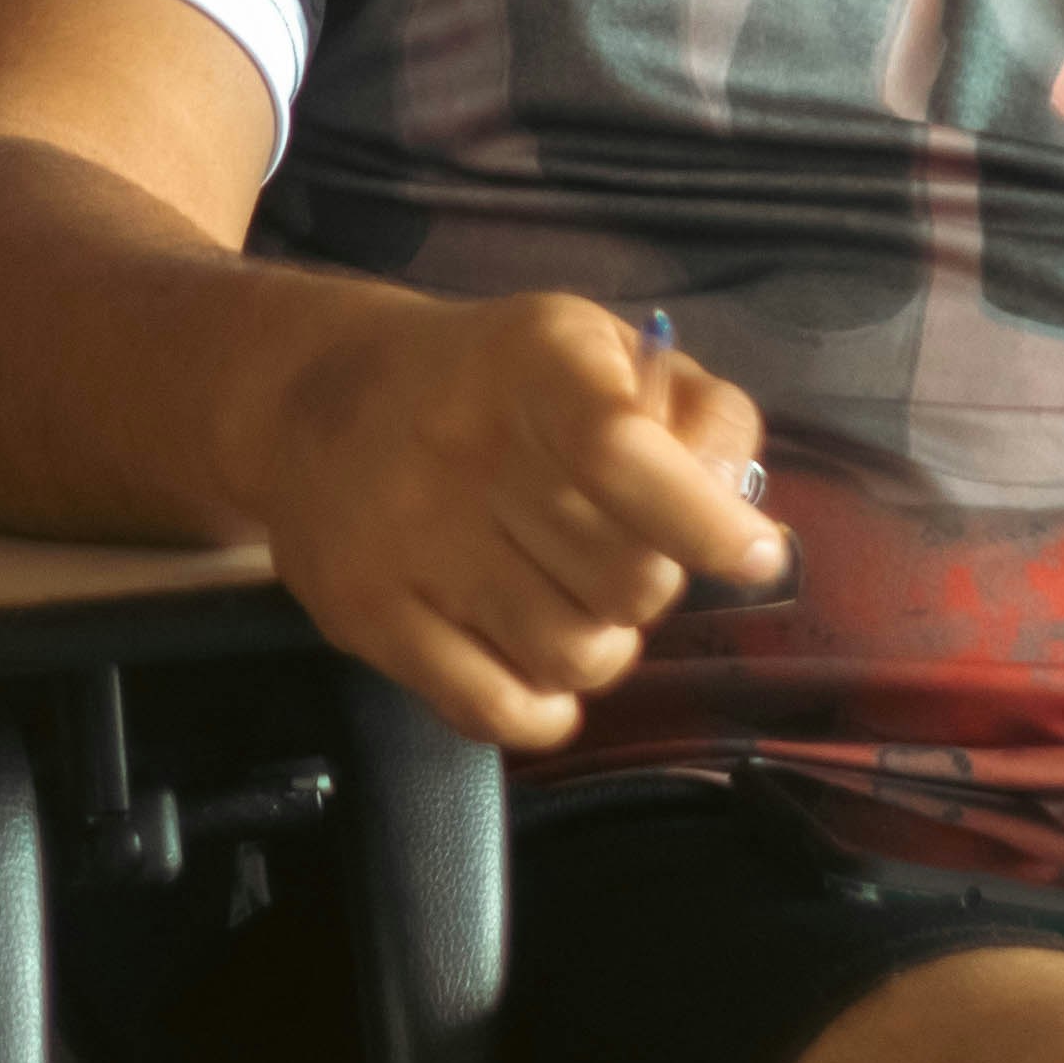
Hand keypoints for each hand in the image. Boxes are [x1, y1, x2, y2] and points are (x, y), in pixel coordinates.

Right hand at [253, 292, 782, 748]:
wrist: (310, 396)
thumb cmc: (491, 381)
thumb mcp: (599, 352)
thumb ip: (700, 416)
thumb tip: (753, 534)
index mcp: (531, 363)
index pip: (624, 458)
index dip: (708, 524)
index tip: (753, 553)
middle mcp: (460, 446)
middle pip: (628, 582)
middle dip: (648, 581)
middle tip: (613, 553)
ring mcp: (406, 537)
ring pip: (576, 656)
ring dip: (600, 646)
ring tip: (570, 603)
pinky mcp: (365, 612)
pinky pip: (495, 710)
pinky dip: (542, 709)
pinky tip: (534, 666)